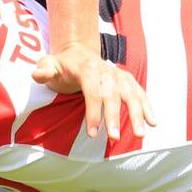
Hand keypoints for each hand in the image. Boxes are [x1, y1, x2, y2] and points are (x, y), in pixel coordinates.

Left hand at [32, 41, 154, 140]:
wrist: (78, 53)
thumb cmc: (62, 66)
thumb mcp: (49, 65)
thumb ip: (44, 70)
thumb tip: (37, 74)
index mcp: (87, 67)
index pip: (92, 90)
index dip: (92, 112)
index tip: (92, 133)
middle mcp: (106, 70)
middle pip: (112, 94)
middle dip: (114, 116)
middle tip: (113, 138)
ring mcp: (118, 75)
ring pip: (131, 93)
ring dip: (137, 114)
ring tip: (140, 134)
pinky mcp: (126, 81)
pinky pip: (139, 93)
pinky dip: (148, 107)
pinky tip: (154, 123)